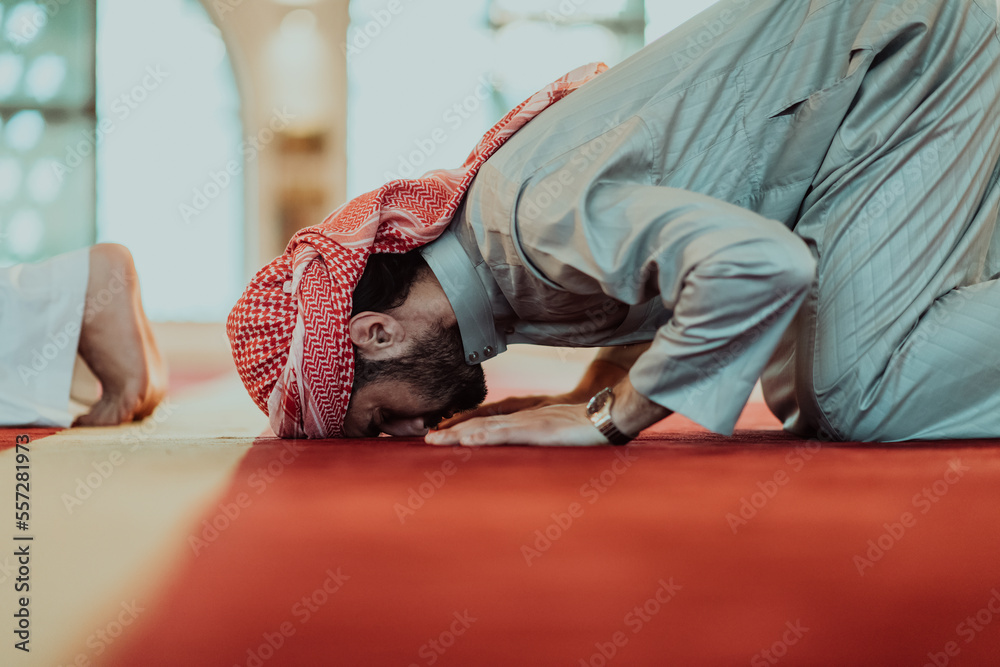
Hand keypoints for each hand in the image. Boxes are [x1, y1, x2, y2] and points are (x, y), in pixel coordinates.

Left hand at [426, 403, 608, 446]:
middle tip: (427, 439)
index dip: (464, 424)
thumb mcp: (558, 428)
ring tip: (436, 440)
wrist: (613, 413)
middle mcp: (523, 417)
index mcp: (527, 417)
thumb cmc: (589, 422)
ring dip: (460, 433)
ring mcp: (530, 422)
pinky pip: (508, 433)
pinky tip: (469, 439)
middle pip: (481, 422)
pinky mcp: (540, 430)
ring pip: (488, 427)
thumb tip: (522, 440)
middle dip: (453, 430)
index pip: (489, 420)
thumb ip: (539, 430)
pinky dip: (486, 435)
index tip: (442, 432)